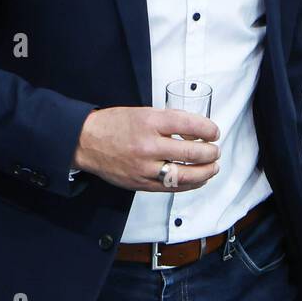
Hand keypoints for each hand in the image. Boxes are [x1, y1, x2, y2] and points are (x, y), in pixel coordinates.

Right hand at [73, 106, 218, 191]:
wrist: (85, 142)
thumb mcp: (142, 112)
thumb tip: (196, 129)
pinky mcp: (141, 183)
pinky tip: (198, 179)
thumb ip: (168, 120)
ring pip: (184, 174)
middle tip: (215, 151)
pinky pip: (171, 188)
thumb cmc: (113, 125)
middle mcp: (148, 145)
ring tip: (213, 167)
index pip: (189, 124)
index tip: (215, 132)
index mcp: (149, 122)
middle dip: (210, 152)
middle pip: (191, 152)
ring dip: (205, 172)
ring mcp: (144, 167)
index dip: (208, 129)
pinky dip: (189, 184)